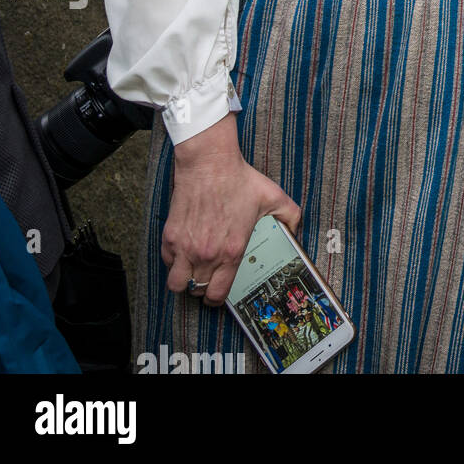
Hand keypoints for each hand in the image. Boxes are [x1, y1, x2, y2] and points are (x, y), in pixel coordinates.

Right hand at [163, 114, 300, 307]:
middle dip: (204, 290)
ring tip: (193, 272)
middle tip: (209, 280)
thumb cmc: (239, 179)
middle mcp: (206, 254)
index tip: (219, 295)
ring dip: (185, 281)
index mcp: (232, 250)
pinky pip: (167, 262)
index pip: (218, 294)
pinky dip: (174, 262)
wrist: (210, 163)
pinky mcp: (170, 236)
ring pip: (177, 284)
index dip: (218, 300)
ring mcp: (185, 247)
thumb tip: (295, 232)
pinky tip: (184, 252)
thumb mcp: (274, 196)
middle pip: (198, 291)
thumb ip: (291, 217)